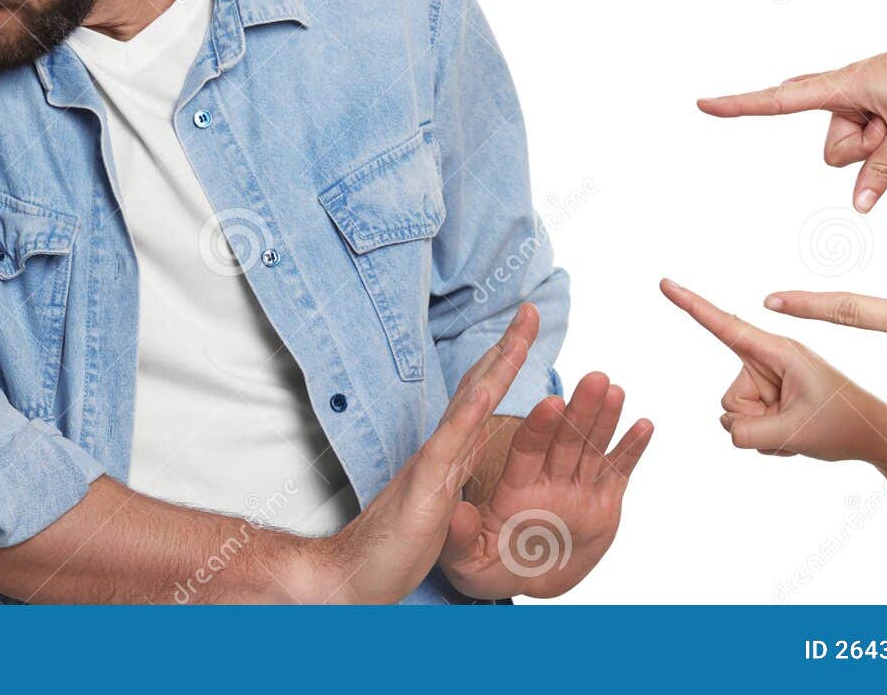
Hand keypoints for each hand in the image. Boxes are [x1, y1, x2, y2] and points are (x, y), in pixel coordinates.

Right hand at [301, 304, 537, 602]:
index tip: (526, 332)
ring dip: (496, 369)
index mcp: (450, 453)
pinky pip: (449, 446)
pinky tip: (486, 393)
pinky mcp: (424, 487)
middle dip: (508, 347)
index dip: (504, 364)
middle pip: (479, 386)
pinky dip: (467, 417)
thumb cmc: (396, 545)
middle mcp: (442, 448)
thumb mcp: (438, 505)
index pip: (482, 398)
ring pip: (468, 406)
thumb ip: (451, 477)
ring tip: (520, 337)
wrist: (356, 575)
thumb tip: (466, 458)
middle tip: (531, 310)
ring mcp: (432, 463)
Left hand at [437, 373, 652, 598]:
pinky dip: (631, 450)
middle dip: (580, 410)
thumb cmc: (492, 569)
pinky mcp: (603, 503)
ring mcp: (577, 490)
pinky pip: (618, 473)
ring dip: (605, 419)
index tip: (551, 403)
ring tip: (615, 391)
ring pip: (593, 449)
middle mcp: (548, 482)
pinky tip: (644, 425)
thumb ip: (461, 539)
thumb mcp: (468, 563)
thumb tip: (457, 513)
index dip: (540, 427)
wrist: (526, 580)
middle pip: (566, 440)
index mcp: (515, 489)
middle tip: (594, 378)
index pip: (528, 451)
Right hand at [659, 278, 886, 462]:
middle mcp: (767, 361)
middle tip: (794, 424)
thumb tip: (729, 429)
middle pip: (730, 398)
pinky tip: (794, 434)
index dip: (691, 305)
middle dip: (754, 422)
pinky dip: (767, 438)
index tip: (665, 284)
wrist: (872, 435)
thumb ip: (748, 433)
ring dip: (763, 432)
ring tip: (797, 429)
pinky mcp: (770, 397)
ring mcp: (768, 380)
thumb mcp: (795, 432)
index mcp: (777, 352)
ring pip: (736, 415)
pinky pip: (747, 424)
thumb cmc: (843, 424)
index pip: (724, 325)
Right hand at [698, 10, 886, 211]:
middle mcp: (852, 88)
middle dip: (863, 151)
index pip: (782, 100)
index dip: (741, 105)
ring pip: (859, 148)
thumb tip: (859, 205)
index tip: (703, 104)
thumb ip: (882, 170)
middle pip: (834, 146)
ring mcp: (872, 96)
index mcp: (848, 84)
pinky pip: (879, 138)